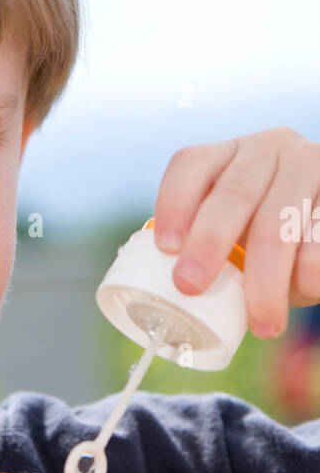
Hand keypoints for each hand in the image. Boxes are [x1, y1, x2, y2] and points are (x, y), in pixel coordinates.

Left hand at [152, 127, 319, 337]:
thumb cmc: (267, 242)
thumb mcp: (234, 235)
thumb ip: (208, 251)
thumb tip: (175, 297)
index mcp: (227, 155)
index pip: (191, 165)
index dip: (174, 204)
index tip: (166, 248)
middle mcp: (269, 149)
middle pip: (233, 194)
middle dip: (209, 244)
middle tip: (192, 287)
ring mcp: (309, 166)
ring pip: (279, 222)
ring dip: (267, 279)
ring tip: (263, 323)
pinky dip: (309, 272)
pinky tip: (305, 291)